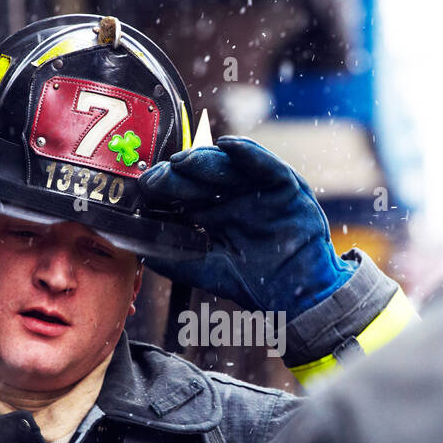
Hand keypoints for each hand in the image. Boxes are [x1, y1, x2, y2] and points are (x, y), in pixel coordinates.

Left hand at [138, 136, 354, 314]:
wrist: (300, 296)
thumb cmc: (257, 284)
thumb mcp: (212, 272)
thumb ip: (179, 262)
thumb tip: (143, 254)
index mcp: (213, 212)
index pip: (185, 193)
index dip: (165, 188)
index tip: (145, 189)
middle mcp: (232, 196)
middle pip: (201, 176)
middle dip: (179, 173)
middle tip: (159, 176)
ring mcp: (258, 189)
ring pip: (228, 166)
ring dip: (205, 160)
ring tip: (184, 161)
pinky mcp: (285, 186)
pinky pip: (266, 165)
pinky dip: (249, 153)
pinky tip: (228, 146)